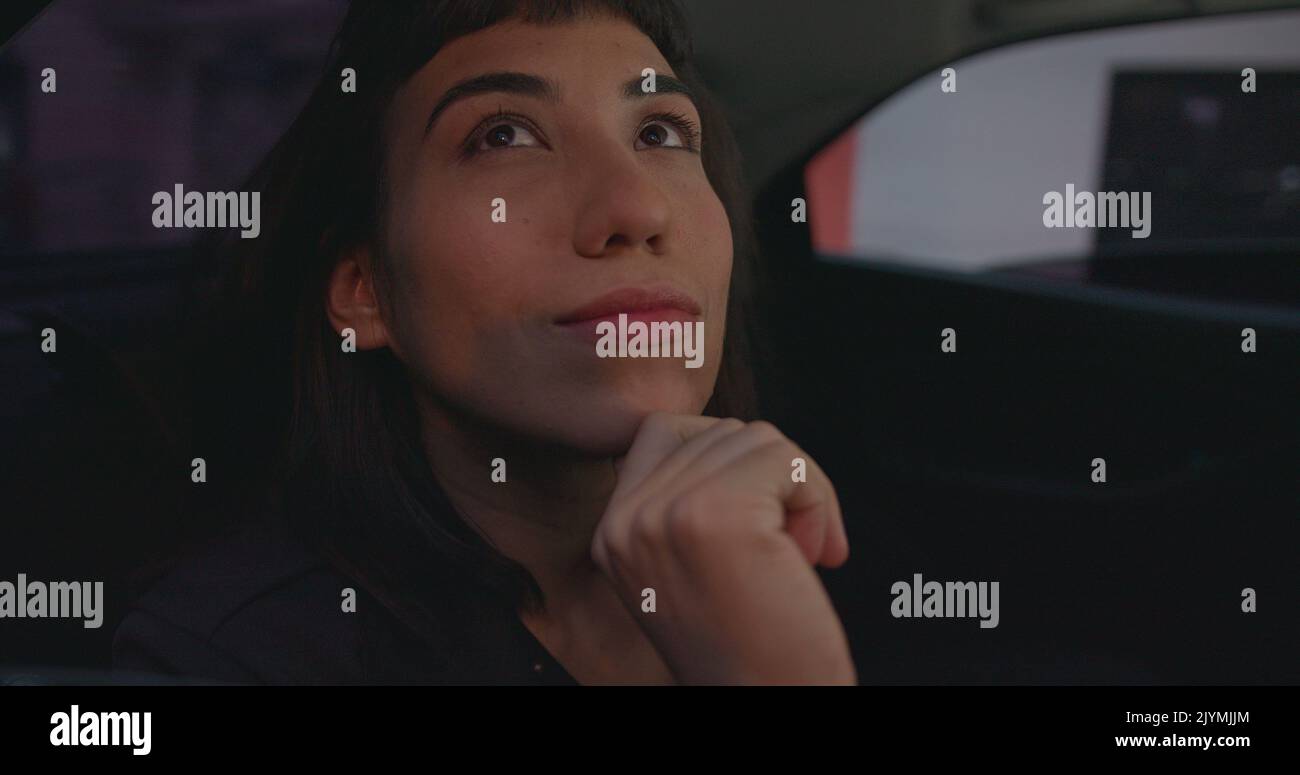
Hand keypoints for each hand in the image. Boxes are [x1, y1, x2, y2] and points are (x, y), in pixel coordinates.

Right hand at [591, 412, 854, 684]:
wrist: (769, 707)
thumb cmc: (750, 645)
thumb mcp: (688, 569)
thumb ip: (686, 503)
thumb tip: (737, 436)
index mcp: (610, 532)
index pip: (662, 431)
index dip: (727, 461)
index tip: (761, 520)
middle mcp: (625, 520)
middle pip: (720, 433)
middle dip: (773, 481)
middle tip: (796, 550)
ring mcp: (665, 513)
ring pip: (758, 441)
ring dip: (803, 493)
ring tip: (804, 556)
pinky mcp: (716, 514)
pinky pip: (785, 460)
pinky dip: (819, 499)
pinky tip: (818, 555)